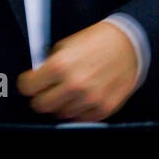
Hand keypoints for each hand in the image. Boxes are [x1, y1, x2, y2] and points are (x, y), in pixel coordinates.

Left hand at [17, 20, 139, 120]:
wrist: (130, 43)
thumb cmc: (99, 40)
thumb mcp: (68, 44)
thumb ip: (51, 62)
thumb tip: (39, 76)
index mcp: (61, 65)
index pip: (28, 87)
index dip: (28, 83)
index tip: (30, 82)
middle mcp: (74, 85)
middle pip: (41, 105)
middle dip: (41, 96)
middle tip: (47, 89)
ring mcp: (90, 99)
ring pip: (61, 114)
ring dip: (62, 103)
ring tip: (70, 90)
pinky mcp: (104, 108)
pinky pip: (81, 119)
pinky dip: (79, 109)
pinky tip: (82, 96)